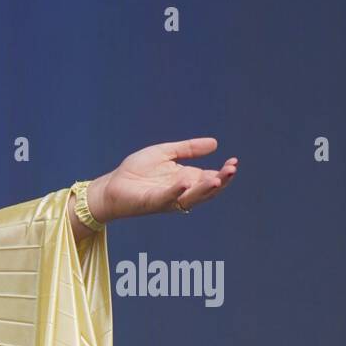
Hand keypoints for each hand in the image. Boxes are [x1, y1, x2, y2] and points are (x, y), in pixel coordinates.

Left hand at [90, 137, 238, 222]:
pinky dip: (176, 191)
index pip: (210, 178)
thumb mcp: (166, 153)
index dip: (223, 172)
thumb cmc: (136, 171)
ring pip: (191, 198)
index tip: (234, 162)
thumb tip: (215, 143)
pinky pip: (167, 198)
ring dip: (205, 189)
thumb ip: (188, 148)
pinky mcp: (152, 202)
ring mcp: (167, 199)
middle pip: (206, 190)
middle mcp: (180, 191)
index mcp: (186, 179)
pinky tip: (185, 182)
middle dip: (221, 181)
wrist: (111, 185)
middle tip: (232, 170)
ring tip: (217, 179)